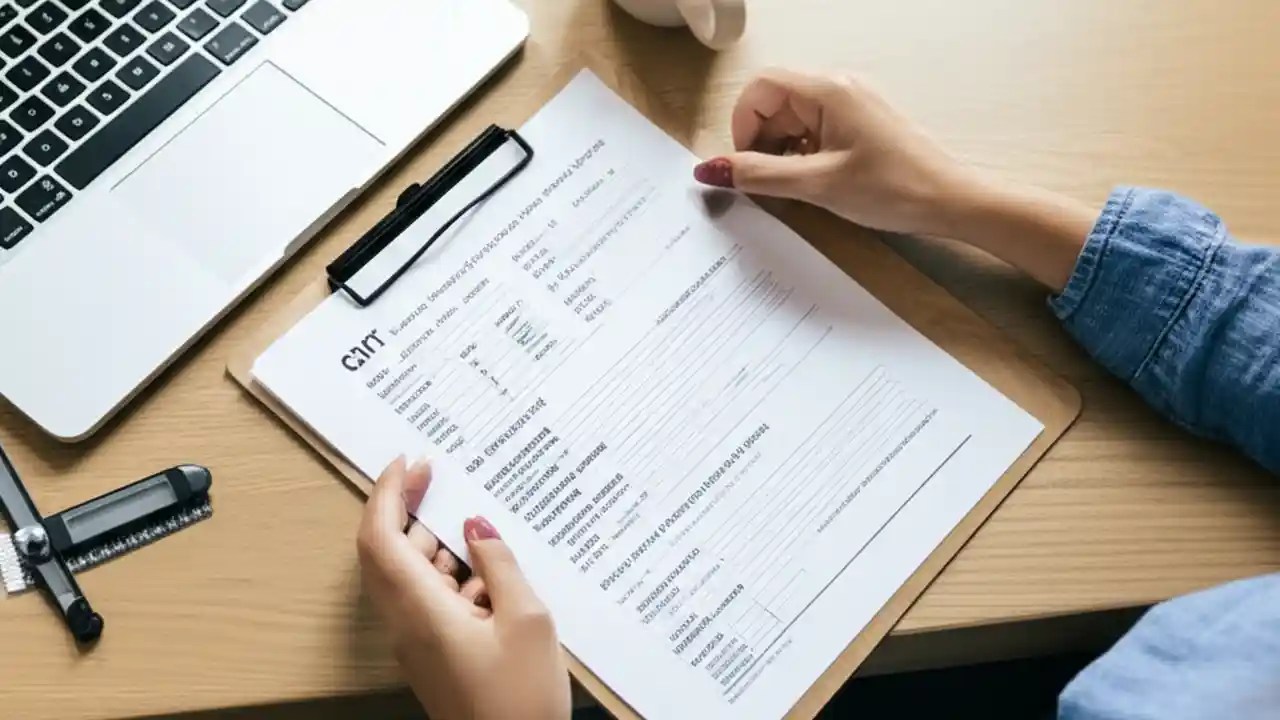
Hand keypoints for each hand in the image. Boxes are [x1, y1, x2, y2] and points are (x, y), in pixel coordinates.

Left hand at [357, 458, 570, 719]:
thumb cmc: (522, 702)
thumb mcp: (527, 620)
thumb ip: (499, 563)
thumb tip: (475, 524)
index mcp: (421, 610)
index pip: (379, 537)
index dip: (387, 493)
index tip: (410, 462)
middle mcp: (407, 624)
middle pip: (386, 552)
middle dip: (407, 510)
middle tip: (438, 478)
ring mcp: (418, 641)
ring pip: (411, 576)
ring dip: (438, 546)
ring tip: (486, 531)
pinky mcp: (434, 655)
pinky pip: (431, 600)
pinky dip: (454, 577)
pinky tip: (496, 577)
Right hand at [694, 68, 981, 237]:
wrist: (951, 201)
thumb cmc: (892, 189)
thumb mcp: (818, 185)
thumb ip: (760, 175)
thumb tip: (710, 170)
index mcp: (827, 90)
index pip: (761, 88)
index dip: (742, 124)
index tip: (746, 165)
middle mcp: (838, 88)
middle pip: (775, 102)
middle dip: (760, 141)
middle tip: (766, 184)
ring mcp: (851, 105)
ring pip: (793, 120)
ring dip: (781, 152)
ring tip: (794, 188)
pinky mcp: (860, 125)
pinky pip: (814, 131)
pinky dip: (802, 155)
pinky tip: (814, 184)